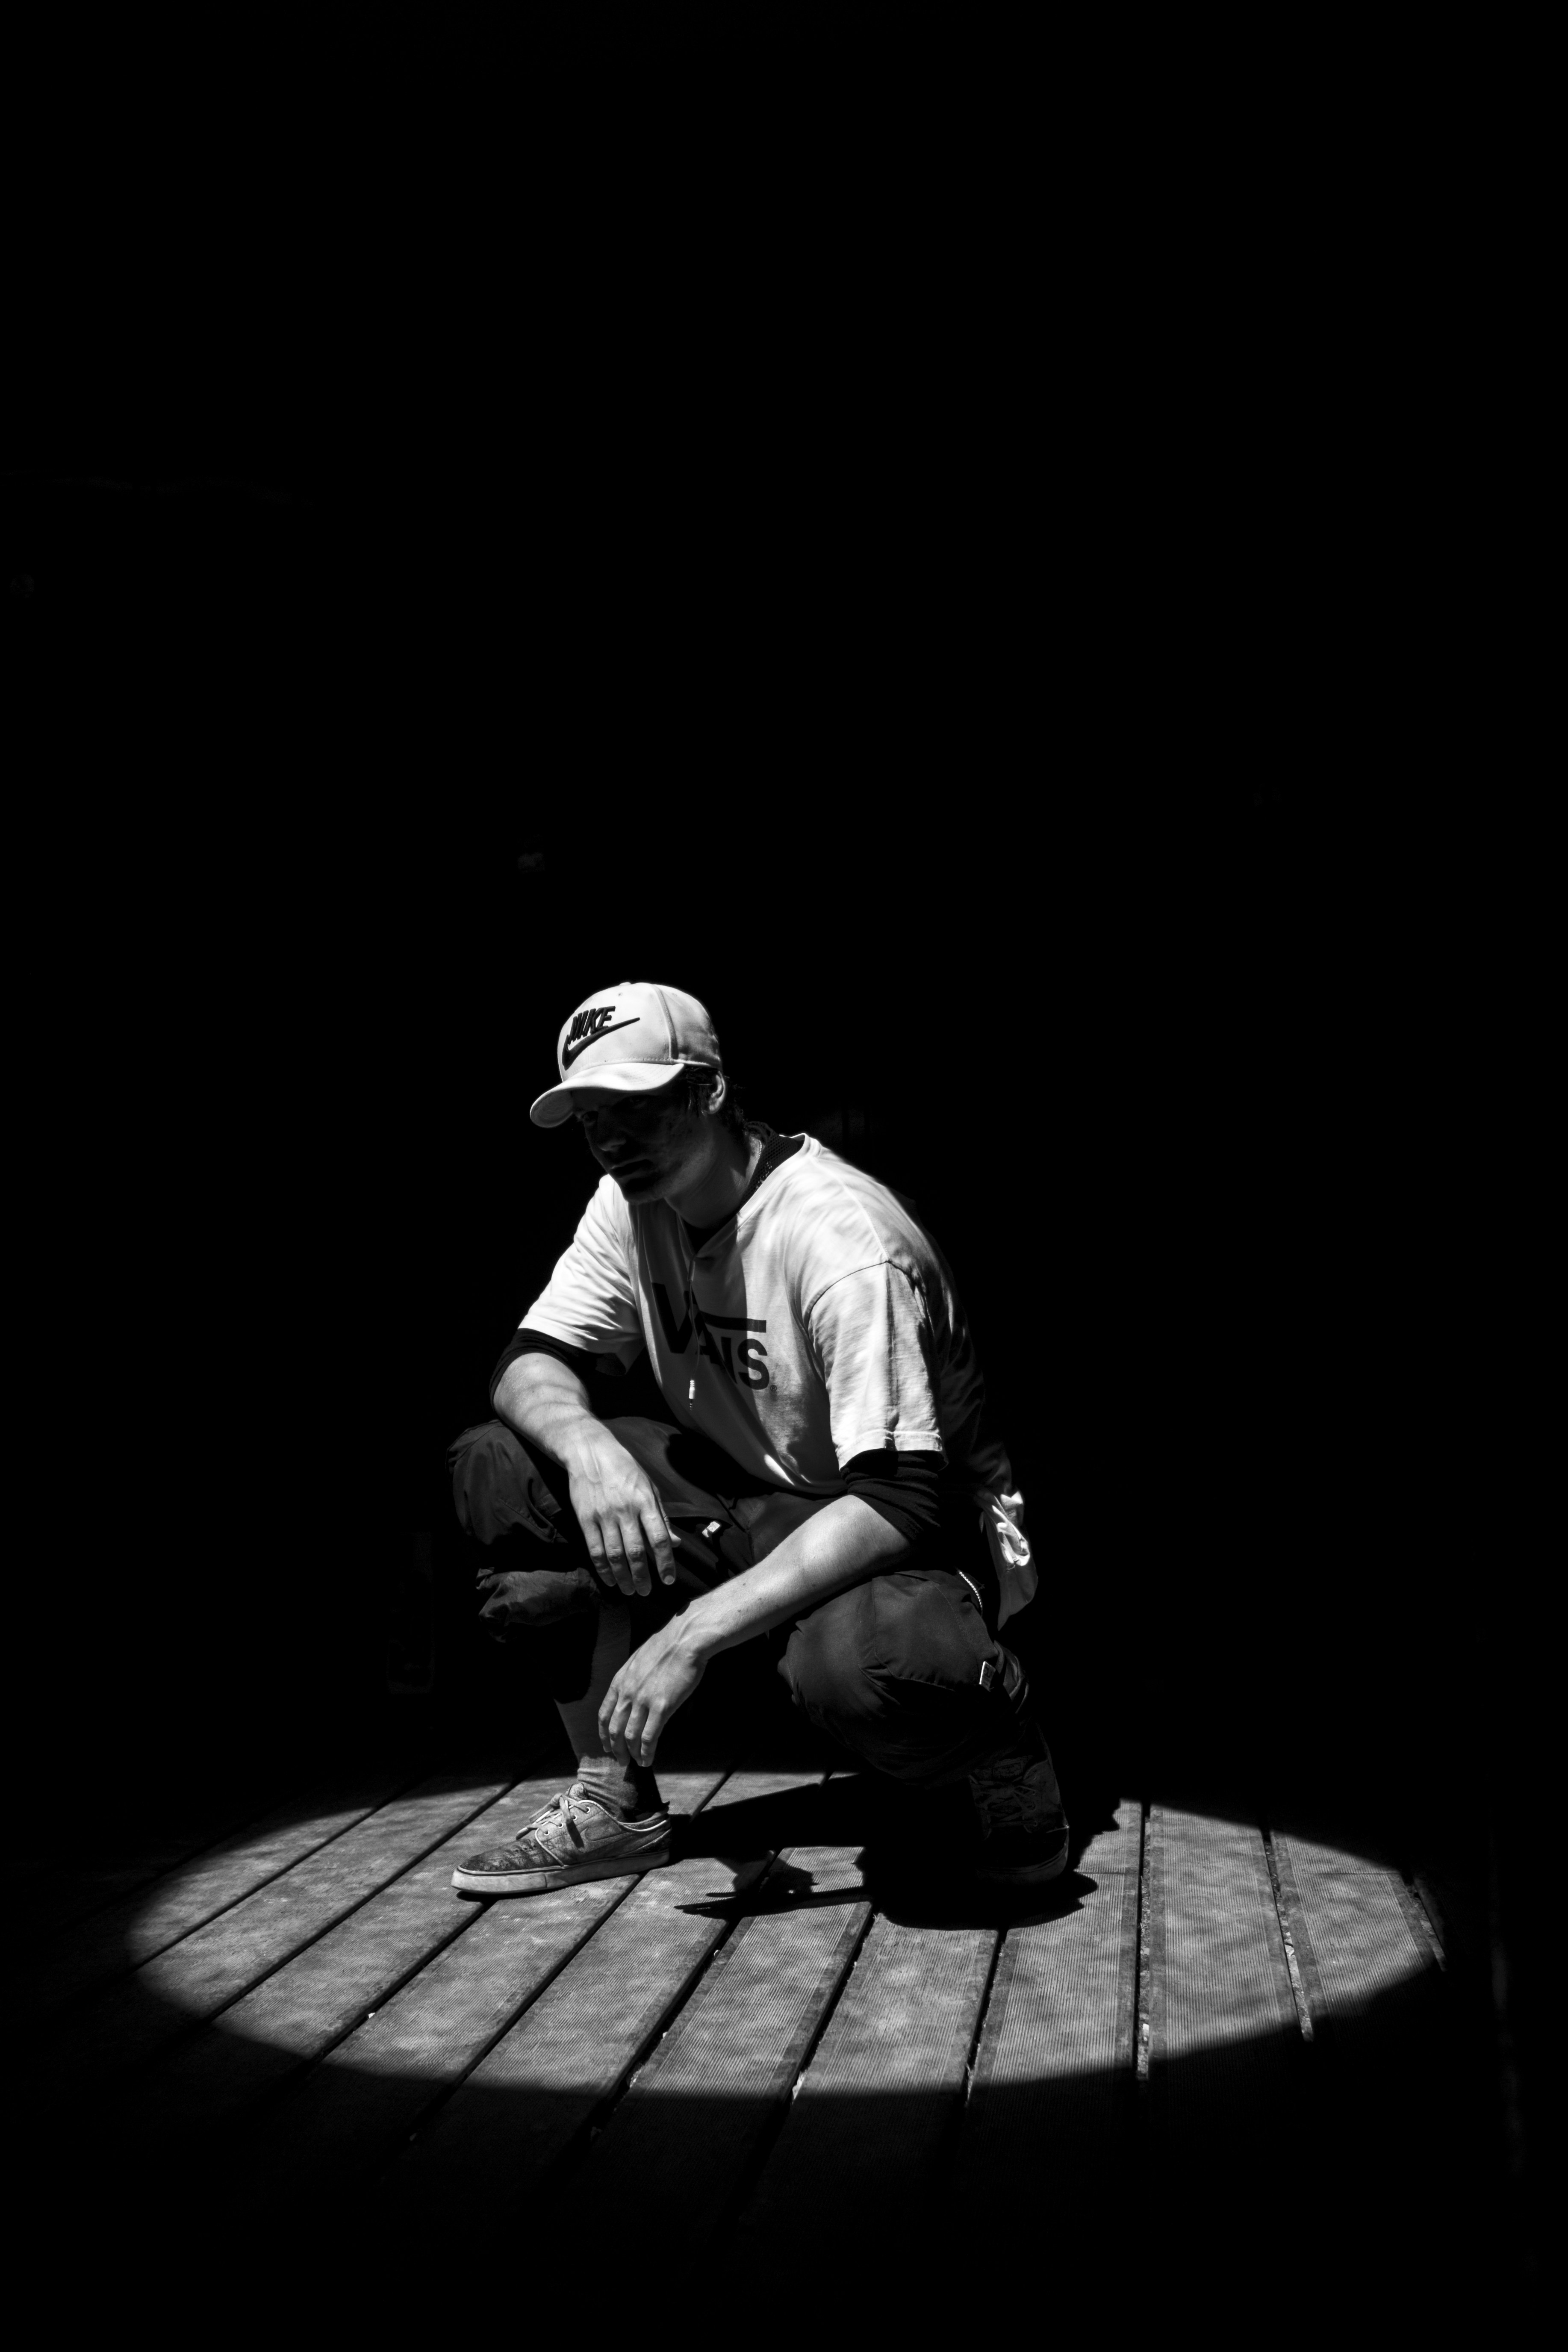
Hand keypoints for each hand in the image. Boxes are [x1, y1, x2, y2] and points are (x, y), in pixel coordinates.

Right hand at [566, 1433, 676, 1598]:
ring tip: (630, 1591)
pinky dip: (603, 1568)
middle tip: (647, 1592)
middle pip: (636, 1551)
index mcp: (645, 1501)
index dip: (665, 1562)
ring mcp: (603, 1515)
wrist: (590, 1452)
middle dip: (643, 1576)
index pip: (659, 1538)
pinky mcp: (585, 1518)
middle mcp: (625, 1510)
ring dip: (623, 1577)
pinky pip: (595, 1549)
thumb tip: (675, 1543)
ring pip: (614, 1555)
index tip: (668, 1580)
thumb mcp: (649, 1487)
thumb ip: (661, 1517)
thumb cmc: (625, 1469)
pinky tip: (610, 1579)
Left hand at [599, 1614, 707, 1765]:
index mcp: (620, 1681)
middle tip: (621, 1760)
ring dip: (632, 1754)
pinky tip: (648, 1760)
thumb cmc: (667, 1646)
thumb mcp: (638, 1660)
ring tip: (637, 1762)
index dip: (604, 1734)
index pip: (604, 1714)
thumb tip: (632, 1691)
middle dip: (616, 1749)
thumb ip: (631, 1678)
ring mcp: (643, 1701)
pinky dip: (646, 1752)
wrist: (685, 1639)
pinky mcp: (662, 1707)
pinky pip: (649, 1737)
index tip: (607, 1745)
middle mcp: (627, 1693)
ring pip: (630, 1736)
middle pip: (614, 1729)